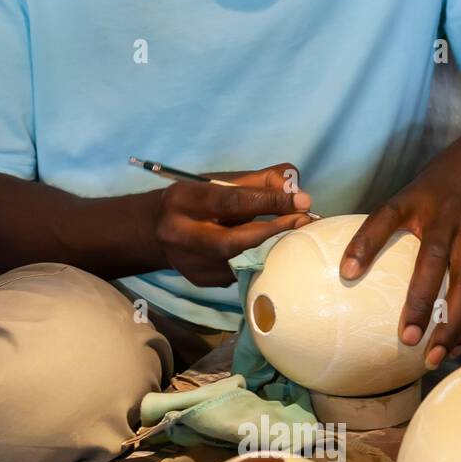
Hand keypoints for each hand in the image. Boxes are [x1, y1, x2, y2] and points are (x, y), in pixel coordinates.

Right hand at [152, 163, 313, 286]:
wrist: (158, 230)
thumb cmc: (198, 200)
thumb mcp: (221, 182)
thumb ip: (260, 181)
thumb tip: (297, 192)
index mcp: (183, 201)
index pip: (230, 201)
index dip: (268, 201)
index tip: (300, 202)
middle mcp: (180, 234)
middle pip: (233, 240)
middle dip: (272, 232)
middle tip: (302, 222)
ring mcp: (189, 262)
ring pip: (240, 261)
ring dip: (271, 249)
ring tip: (294, 237)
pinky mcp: (200, 280)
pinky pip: (237, 272)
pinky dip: (258, 261)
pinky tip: (270, 252)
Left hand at [340, 132, 460, 368]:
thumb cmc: (439, 187)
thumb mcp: (411, 191)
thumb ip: (387, 224)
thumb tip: (350, 271)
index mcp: (415, 200)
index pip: (385, 218)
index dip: (366, 244)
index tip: (347, 274)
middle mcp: (446, 217)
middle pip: (433, 261)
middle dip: (421, 302)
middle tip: (406, 338)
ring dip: (451, 323)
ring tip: (433, 357)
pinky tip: (457, 346)